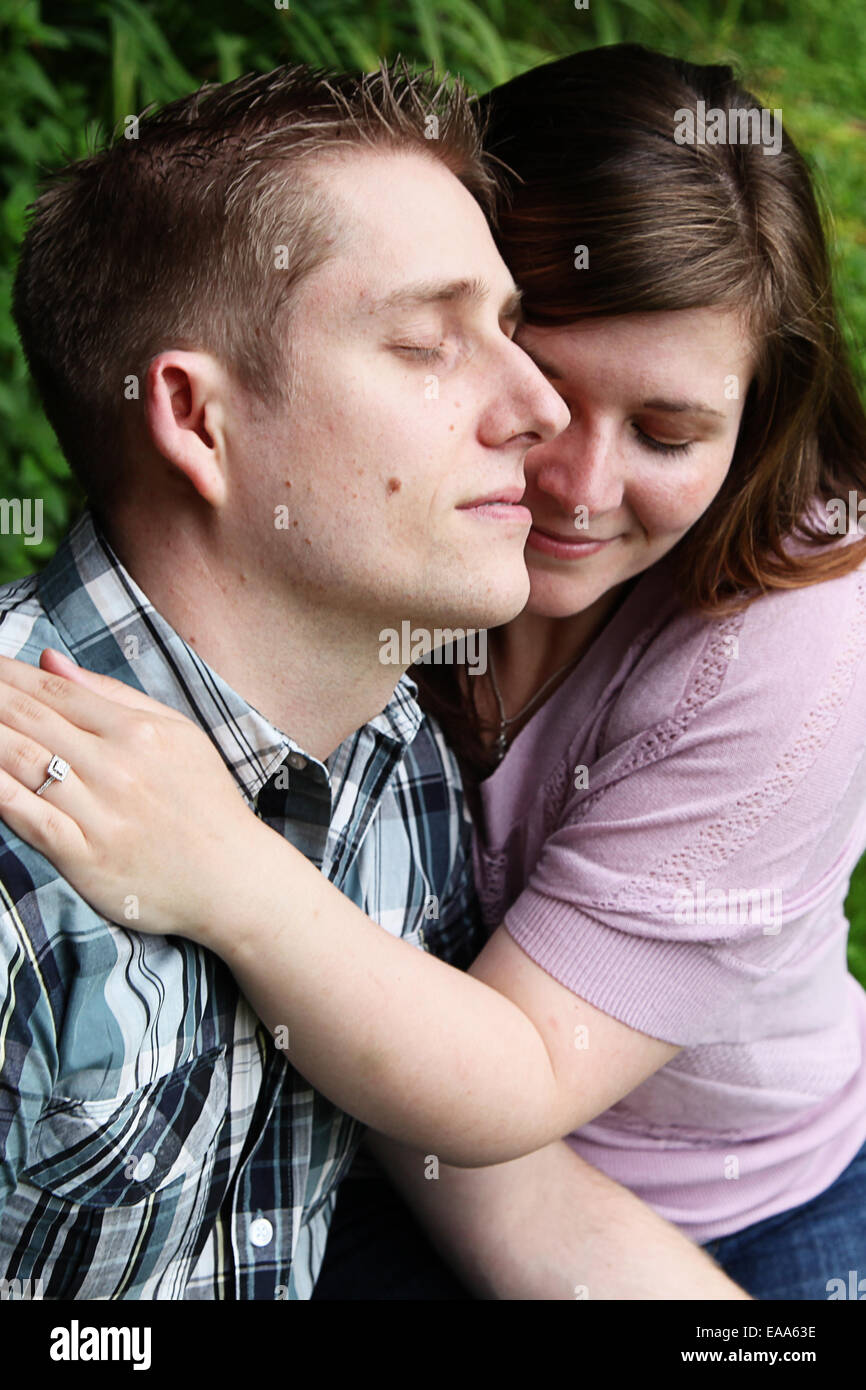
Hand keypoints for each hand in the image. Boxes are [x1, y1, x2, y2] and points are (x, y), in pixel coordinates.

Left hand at [0, 649, 263, 935]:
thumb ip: (113, 695)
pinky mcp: (84, 856)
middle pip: (28, 719)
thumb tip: (51, 662)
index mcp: (138, 730)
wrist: (234, 878)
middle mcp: (115, 766)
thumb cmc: (206, 803)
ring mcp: (98, 812)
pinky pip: (26, 816)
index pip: (54, 690)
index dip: (5, 673)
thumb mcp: (177, 734)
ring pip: (19, 761)